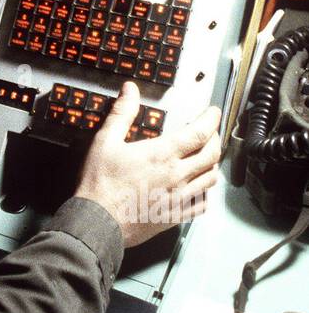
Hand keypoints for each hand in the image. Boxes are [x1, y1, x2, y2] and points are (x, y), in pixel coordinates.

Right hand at [74, 81, 220, 247]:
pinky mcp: (175, 216)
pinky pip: (202, 204)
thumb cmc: (100, 184)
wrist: (98, 222)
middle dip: (215, 139)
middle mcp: (177, 176)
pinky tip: (198, 189)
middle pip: (211, 154)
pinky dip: (205, 193)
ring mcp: (179, 198)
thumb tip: (130, 91)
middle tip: (210, 132)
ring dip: (212, 164)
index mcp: (162, 155)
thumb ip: (121, 114)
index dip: (210, 119)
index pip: (199, 132)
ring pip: (210, 179)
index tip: (212, 113)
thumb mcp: (105, 141)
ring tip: (206, 157)